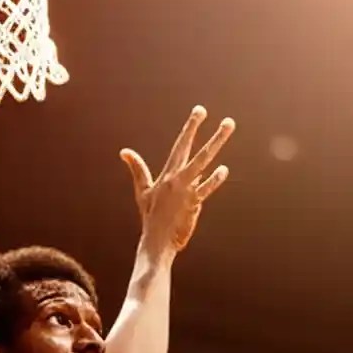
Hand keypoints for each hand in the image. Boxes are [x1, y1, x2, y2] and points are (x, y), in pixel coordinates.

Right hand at [121, 105, 234, 260]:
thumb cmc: (150, 217)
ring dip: (216, 143)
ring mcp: (185, 190)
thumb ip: (137, 169)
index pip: (181, 145)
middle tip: (212, 113)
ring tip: (228, 126)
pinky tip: (223, 170)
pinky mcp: (193, 204)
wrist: (156, 241)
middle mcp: (177, 179)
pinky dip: (214, 180)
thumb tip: (124, 152)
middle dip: (200, 129)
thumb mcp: (142, 191)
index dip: (190, 127)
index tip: (200, 111)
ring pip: (202, 162)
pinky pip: (205, 189)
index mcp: (167, 174)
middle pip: (192, 149)